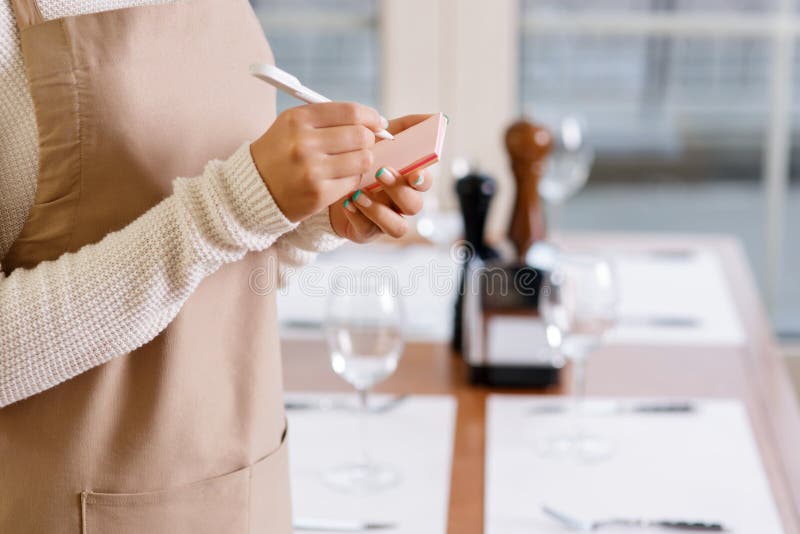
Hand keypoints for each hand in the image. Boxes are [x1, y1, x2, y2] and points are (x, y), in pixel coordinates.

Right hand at [250, 102, 387, 221]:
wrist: (254, 189)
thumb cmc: (280, 153)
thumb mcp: (294, 125)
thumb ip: (330, 118)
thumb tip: (374, 121)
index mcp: (298, 119)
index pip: (350, 112)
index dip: (371, 116)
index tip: (377, 123)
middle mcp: (303, 143)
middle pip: (361, 135)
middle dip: (369, 139)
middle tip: (363, 144)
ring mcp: (311, 170)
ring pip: (363, 159)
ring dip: (363, 160)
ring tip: (351, 161)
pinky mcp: (319, 193)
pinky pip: (354, 181)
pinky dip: (352, 178)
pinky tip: (339, 177)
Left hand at [328, 114, 434, 242]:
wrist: (332, 181)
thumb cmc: (364, 160)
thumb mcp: (381, 139)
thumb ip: (406, 128)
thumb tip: (432, 117)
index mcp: (408, 180)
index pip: (424, 181)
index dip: (422, 178)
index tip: (413, 171)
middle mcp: (401, 202)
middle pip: (414, 204)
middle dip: (399, 190)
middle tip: (380, 173)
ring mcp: (386, 219)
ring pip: (398, 225)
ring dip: (380, 209)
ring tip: (359, 192)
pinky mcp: (368, 231)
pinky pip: (370, 230)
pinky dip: (359, 216)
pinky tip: (348, 202)